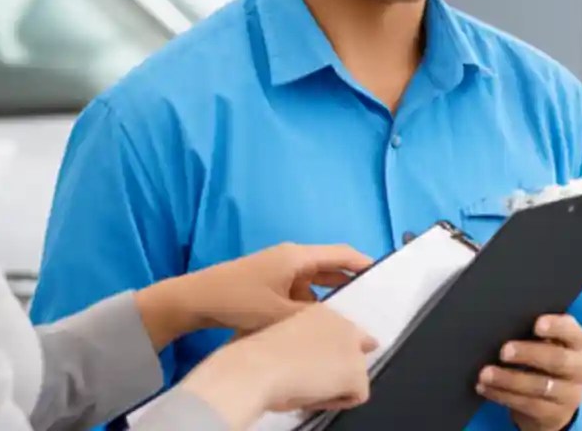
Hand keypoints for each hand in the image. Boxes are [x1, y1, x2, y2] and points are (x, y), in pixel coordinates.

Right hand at [181, 304, 376, 428]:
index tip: (313, 365)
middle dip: (340, 366)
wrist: (254, 368)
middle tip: (313, 381)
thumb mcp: (275, 333)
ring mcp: (352, 347)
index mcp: (319, 311)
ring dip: (337, 384)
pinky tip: (314, 398)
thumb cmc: (252, 352)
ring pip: (356, 373)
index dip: (330, 352)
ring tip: (308, 390)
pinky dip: (338, 402)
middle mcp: (341, 323)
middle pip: (355, 350)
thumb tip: (299, 354)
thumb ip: (297, 338)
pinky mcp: (356, 372)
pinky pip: (357, 395)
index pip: (340, 332)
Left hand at [191, 242, 372, 332]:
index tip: (384, 277)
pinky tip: (315, 324)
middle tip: (371, 304)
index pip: (341, 255)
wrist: (196, 300)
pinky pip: (299, 291)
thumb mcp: (281, 314)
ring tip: (347, 319)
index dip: (364, 264)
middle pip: (330, 267)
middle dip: (349, 284)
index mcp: (298, 257)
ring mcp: (280, 270)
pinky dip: (309, 304)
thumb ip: (314, 318)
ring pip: (314, 282)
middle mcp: (292, 258)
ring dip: (328, 298)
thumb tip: (343, 325)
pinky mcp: (270, 282)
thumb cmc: (238, 300)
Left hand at [476, 315, 581, 430]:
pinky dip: (502, 395)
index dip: (556, 327)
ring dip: (509, 379)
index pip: (573, 332)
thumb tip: (505, 323)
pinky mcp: (555, 414)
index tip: (537, 325)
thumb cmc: (547, 356)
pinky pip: (527, 405)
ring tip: (486, 373)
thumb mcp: (549, 342)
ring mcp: (571, 395)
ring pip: (540, 386)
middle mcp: (581, 369)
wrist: (558, 399)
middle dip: (529, 354)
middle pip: (558, 360)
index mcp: (578, 343)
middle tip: (504, 351)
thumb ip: (536, 333)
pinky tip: (485, 387)